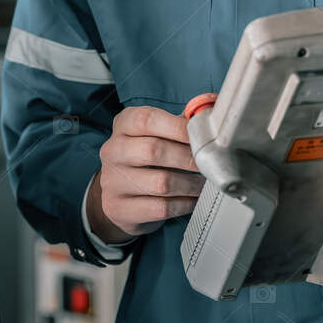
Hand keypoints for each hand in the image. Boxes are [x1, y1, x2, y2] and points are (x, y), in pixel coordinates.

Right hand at [87, 105, 203, 244]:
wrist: (120, 197)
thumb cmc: (146, 160)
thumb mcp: (155, 135)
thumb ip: (179, 124)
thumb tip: (209, 114)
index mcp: (123, 126)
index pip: (147, 120)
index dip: (178, 127)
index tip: (201, 136)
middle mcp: (113, 151)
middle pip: (154, 150)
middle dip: (188, 158)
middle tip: (208, 164)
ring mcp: (113, 181)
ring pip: (161, 183)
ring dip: (191, 184)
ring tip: (204, 183)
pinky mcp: (119, 208)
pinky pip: (161, 208)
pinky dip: (184, 204)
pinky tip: (192, 199)